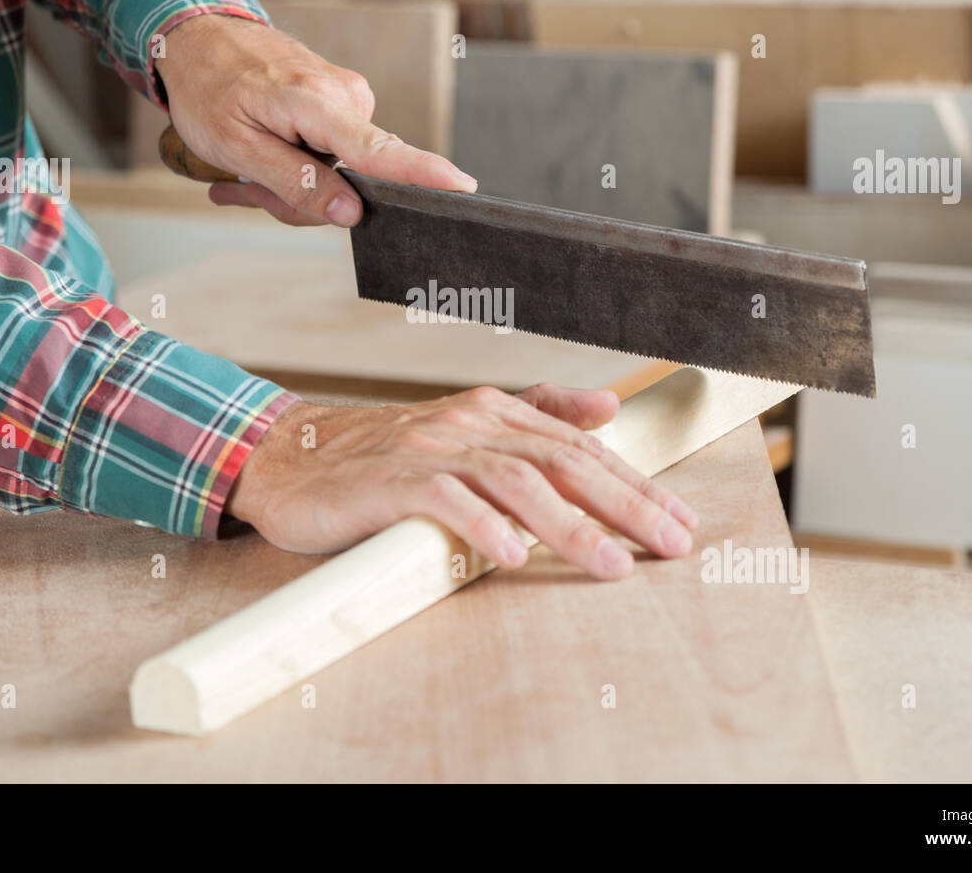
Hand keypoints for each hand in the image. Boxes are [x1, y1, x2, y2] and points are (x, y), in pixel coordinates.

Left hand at [156, 14, 476, 226]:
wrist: (195, 33)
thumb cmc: (207, 86)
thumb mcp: (236, 147)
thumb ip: (296, 183)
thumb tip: (351, 213)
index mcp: (318, 103)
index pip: (378, 150)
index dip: (421, 174)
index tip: (462, 187)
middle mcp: (346, 96)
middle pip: (351, 180)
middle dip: (300, 199)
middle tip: (246, 187)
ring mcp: (346, 97)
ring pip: (337, 173)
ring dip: (291, 184)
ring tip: (245, 170)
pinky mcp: (341, 101)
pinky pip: (330, 155)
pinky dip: (295, 165)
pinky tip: (258, 159)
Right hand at [227, 383, 698, 580]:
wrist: (292, 456)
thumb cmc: (383, 455)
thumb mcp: (466, 429)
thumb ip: (537, 414)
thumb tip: (608, 406)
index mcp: (493, 412)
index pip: (579, 447)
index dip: (635, 484)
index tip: (679, 521)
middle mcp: (469, 423)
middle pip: (562, 462)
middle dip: (625, 504)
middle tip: (671, 544)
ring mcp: (430, 449)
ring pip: (515, 482)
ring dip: (569, 526)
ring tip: (611, 565)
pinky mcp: (390, 481)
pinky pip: (444, 501)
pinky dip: (481, 527)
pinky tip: (512, 556)